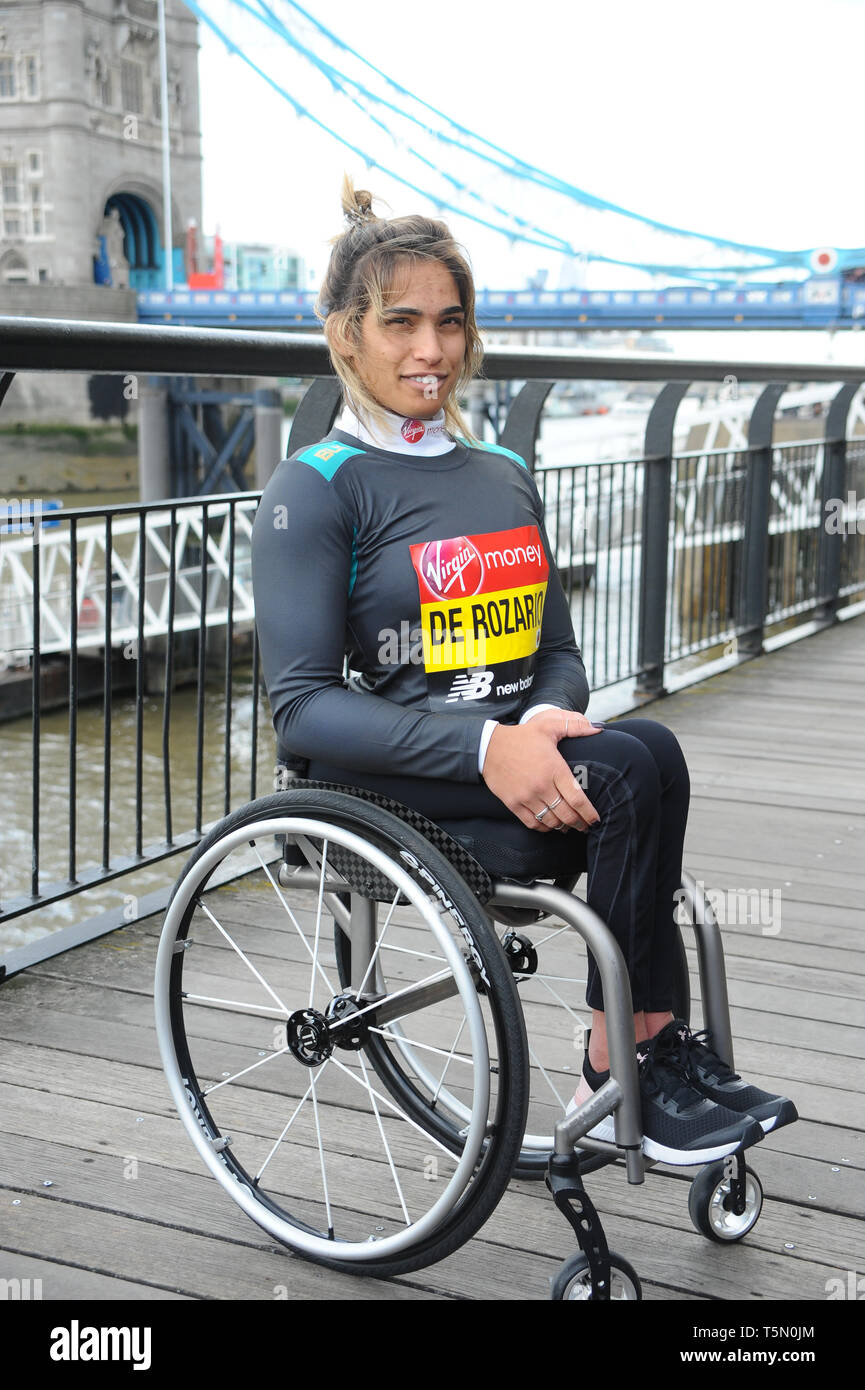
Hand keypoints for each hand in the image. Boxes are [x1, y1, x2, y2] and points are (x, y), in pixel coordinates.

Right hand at [481, 708, 600, 831]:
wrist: (489, 746)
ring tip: (569, 826)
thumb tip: (598, 728)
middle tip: (585, 826)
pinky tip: (549, 825)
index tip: (595, 819)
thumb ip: (575, 726)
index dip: (589, 813)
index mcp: (554, 769)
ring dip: (563, 826)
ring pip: (551, 822)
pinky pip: (532, 823)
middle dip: (579, 823)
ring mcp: (527, 797)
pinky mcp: (513, 804)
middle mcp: (542, 786)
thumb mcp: (548, 726)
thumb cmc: (521, 737)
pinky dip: (544, 828)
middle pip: (567, 815)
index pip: (577, 799)